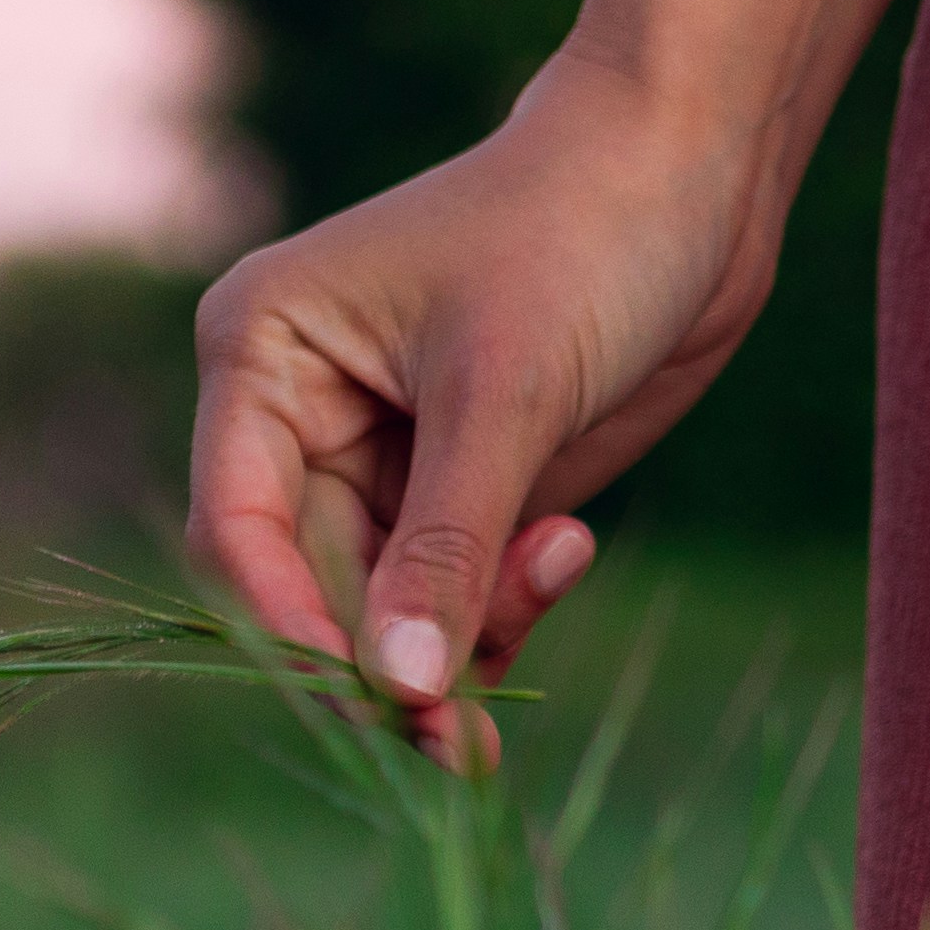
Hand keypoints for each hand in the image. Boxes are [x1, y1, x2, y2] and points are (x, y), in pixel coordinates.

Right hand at [186, 55, 780, 768]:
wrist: (692, 176)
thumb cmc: (576, 240)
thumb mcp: (506, 396)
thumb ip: (448, 547)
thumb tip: (394, 687)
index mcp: (262, 356)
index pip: (238, 530)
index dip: (292, 627)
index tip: (372, 699)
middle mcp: (303, 414)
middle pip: (313, 590)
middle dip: (389, 664)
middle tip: (464, 753)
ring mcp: (391, 457)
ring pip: (393, 606)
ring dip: (464, 637)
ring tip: (558, 568)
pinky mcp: (475, 486)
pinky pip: (462, 592)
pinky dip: (510, 604)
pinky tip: (571, 547)